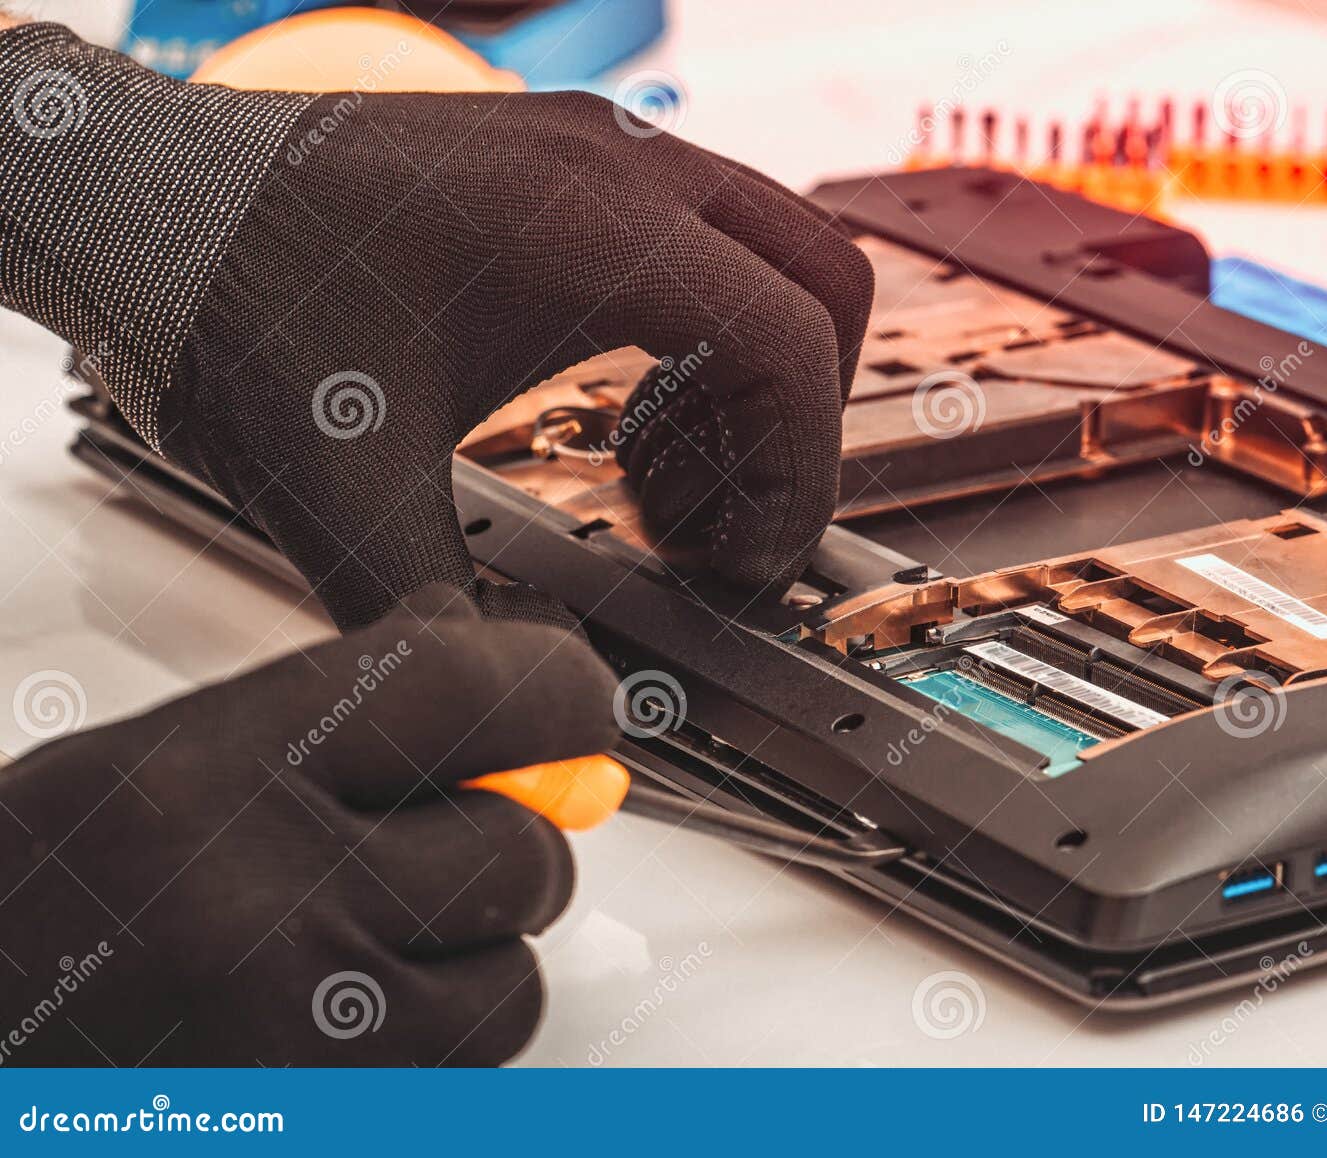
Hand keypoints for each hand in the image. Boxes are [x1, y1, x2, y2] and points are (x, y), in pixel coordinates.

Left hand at [0, 25, 873, 628]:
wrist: (148, 206)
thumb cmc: (237, 309)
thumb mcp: (351, 498)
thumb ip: (447, 622)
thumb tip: (517, 722)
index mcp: (593, 232)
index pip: (790, 343)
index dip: (799, 471)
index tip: (749, 558)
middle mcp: (618, 168)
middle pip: (821, 280)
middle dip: (802, 419)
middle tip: (728, 519)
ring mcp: (600, 149)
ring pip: (774, 250)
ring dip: (757, 374)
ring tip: (662, 477)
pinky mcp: (573, 159)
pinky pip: (707, 236)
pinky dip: (707, 330)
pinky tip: (623, 410)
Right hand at [0, 585, 617, 1064]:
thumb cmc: (38, 901)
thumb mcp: (166, 754)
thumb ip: (335, 694)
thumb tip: (473, 632)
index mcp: (217, 769)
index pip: (464, 688)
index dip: (557, 688)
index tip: (581, 703)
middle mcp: (260, 898)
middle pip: (522, 850)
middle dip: (507, 849)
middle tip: (431, 853)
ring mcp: (292, 1036)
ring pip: (513, 983)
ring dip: (472, 965)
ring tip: (365, 954)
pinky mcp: (319, 1125)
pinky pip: (465, 1079)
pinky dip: (434, 1049)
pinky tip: (345, 1026)